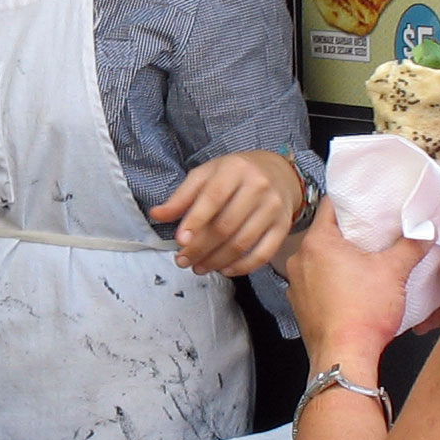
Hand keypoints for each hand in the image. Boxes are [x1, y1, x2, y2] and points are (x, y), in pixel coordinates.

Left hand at [150, 149, 301, 277]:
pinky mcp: (283, 226)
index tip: (180, 241)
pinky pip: (263, 253)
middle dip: (200, 248)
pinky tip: (225, 270)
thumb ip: (182, 196)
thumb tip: (156, 215)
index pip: (213, 198)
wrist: (277, 172)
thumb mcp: (206, 175)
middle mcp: (258, 186)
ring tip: (198, 267)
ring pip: (242, 243)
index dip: (195, 221)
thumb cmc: (234, 174)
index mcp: (235, 169)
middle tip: (182, 261)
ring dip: (217, 261)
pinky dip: (243, 267)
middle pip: (226, 225)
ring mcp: (274, 208)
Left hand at [284, 197, 432, 363]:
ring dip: (341, 260)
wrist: (345, 357)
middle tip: (375, 233)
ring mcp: (298, 286)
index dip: (352, 202)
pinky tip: (355, 290)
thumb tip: (424, 233)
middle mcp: (300, 261)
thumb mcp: (394, 272)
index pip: (331, 206)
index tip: (367, 202)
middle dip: (351, 234)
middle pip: (326, 234)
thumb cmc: (361, 315)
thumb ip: (411, 246)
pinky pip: (318, 284)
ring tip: (367, 263)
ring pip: (321, 261)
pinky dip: (334, 283)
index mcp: (317, 243)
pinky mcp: (302, 307)